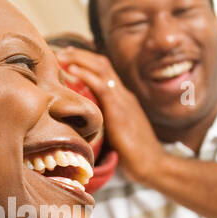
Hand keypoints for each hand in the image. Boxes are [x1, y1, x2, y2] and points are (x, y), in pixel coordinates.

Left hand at [57, 48, 162, 183]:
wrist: (154, 165)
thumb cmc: (135, 158)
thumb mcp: (115, 137)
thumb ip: (102, 127)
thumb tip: (82, 132)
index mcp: (124, 100)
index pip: (105, 73)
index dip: (87, 63)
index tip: (69, 59)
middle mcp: (124, 95)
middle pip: (102, 65)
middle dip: (81, 55)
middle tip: (62, 52)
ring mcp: (123, 101)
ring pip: (101, 70)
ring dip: (80, 60)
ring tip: (62, 55)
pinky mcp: (120, 111)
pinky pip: (103, 86)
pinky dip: (86, 75)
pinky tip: (72, 70)